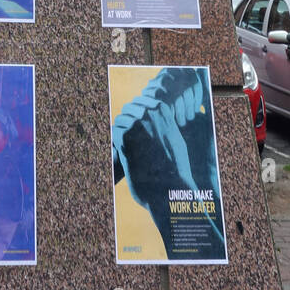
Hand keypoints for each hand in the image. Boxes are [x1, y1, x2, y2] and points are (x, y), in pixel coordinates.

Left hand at [113, 86, 197, 214]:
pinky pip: (114, 133)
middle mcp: (148, 112)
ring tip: (130, 149)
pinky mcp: (123, 137)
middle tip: (133, 140)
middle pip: (128, 109)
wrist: (170, 187)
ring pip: (120, 121)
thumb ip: (163, 123)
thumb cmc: (175, 166)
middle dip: (129, 122)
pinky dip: (117, 144)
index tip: (139, 128)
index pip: (140, 101)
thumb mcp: (174, 138)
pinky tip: (126, 155)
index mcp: (162, 109)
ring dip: (122, 132)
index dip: (138, 115)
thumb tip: (152, 115)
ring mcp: (135, 123)